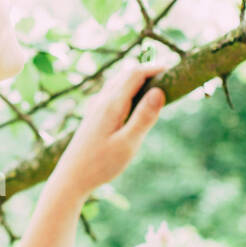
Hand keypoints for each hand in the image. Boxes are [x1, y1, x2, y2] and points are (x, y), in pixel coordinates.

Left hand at [51, 61, 166, 198]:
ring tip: (157, 88)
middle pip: (126, 74)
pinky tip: (135, 102)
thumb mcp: (128, 144)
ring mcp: (95, 107)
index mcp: (111, 104)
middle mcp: (101, 100)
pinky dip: (126, 89)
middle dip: (147, 72)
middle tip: (170, 79)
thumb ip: (144, 117)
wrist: (71, 178)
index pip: (135, 73)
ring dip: (136, 80)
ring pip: (117, 82)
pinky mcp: (92, 115)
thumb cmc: (101, 164)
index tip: (174, 72)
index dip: (155, 68)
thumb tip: (159, 91)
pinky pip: (111, 93)